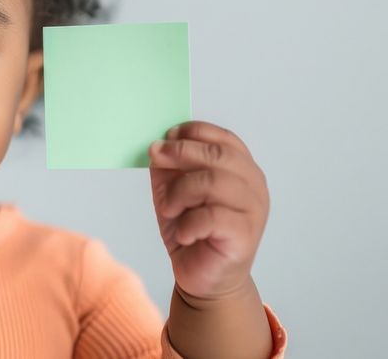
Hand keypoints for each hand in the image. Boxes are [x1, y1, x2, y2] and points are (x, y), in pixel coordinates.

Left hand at [148, 121, 269, 301]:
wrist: (203, 275)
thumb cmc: (192, 229)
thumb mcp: (173, 190)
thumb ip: (168, 166)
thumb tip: (158, 145)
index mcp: (240, 168)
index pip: (222, 138)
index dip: (192, 132)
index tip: (165, 138)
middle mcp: (253, 185)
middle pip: (218, 154)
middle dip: (181, 152)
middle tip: (156, 157)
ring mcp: (252, 210)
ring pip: (213, 182)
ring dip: (180, 192)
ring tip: (170, 209)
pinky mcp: (245, 235)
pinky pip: (212, 216)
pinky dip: (188, 222)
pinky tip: (184, 232)